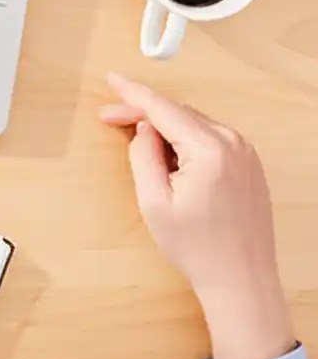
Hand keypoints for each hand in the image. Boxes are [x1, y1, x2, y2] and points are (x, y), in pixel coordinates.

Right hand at [100, 73, 294, 358]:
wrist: (241, 279)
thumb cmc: (197, 247)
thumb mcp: (154, 201)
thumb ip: (143, 156)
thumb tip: (143, 128)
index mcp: (210, 149)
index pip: (163, 109)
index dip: (132, 93)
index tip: (112, 79)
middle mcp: (233, 143)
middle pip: (179, 113)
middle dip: (143, 113)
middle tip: (110, 119)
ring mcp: (245, 153)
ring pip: (194, 125)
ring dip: (164, 128)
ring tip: (136, 144)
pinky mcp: (249, 164)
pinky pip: (210, 138)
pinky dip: (185, 139)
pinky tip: (167, 155)